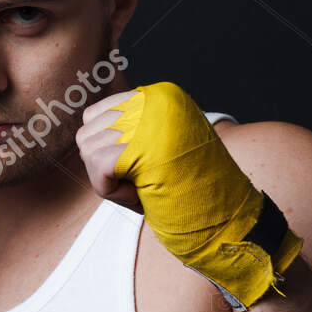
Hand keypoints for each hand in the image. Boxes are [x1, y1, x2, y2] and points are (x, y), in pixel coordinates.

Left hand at [77, 81, 302, 309]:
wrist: (225, 217)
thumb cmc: (188, 189)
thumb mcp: (156, 147)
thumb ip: (126, 131)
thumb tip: (85, 128)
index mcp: (161, 94)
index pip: (97, 113)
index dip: (107, 150)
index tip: (139, 168)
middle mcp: (154, 100)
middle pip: (87, 131)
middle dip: (104, 166)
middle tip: (141, 183)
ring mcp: (150, 120)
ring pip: (87, 149)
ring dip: (108, 180)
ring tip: (143, 187)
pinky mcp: (144, 147)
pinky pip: (97, 167)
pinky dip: (109, 190)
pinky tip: (137, 195)